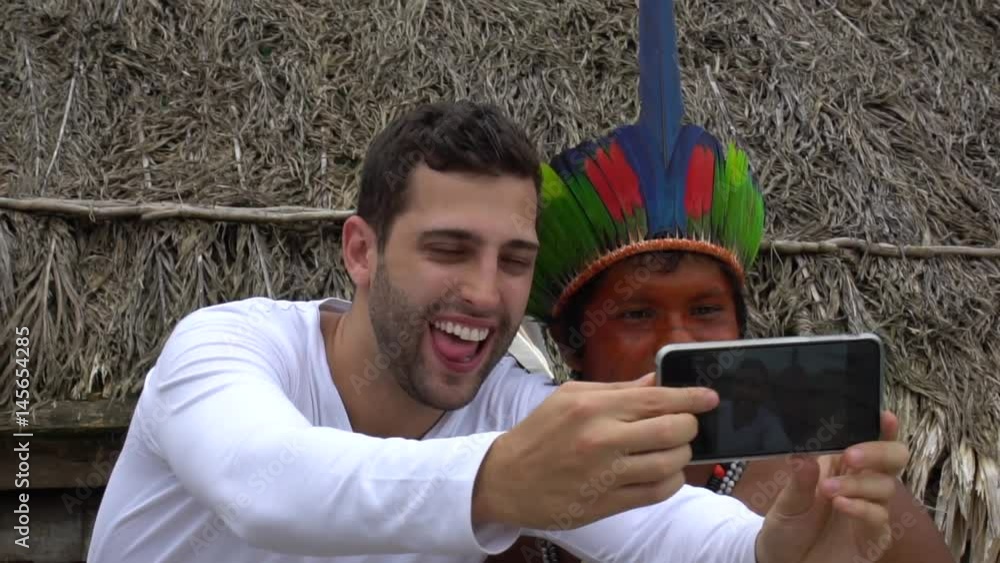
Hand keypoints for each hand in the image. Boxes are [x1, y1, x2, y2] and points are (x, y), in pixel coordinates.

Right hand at [472, 373, 718, 529]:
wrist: (506, 479)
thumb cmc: (539, 433)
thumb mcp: (571, 397)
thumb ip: (617, 389)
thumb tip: (657, 381)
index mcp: (593, 407)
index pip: (657, 398)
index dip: (692, 397)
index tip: (710, 397)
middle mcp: (602, 439)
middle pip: (672, 430)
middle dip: (690, 426)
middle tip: (688, 423)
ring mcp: (606, 474)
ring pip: (669, 463)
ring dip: (682, 454)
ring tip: (675, 447)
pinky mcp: (607, 503)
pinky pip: (657, 492)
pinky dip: (671, 480)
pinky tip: (666, 471)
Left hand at [755, 411, 909, 562]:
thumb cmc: (788, 527)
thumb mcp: (787, 502)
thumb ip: (798, 481)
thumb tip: (805, 456)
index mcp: (842, 466)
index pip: (868, 440)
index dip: (882, 427)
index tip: (884, 415)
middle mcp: (862, 484)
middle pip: (893, 459)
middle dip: (878, 452)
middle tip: (851, 456)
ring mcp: (871, 509)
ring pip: (885, 486)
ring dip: (857, 484)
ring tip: (828, 490)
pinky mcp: (874, 535)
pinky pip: (878, 516)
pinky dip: (861, 508)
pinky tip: (841, 504)